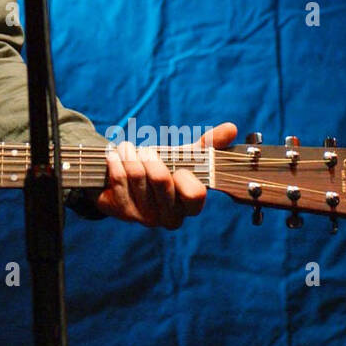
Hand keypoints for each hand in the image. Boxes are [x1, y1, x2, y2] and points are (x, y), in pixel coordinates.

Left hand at [93, 122, 237, 228]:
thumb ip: (210, 144)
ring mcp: (146, 217)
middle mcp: (170, 217)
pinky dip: (115, 162)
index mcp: (190, 206)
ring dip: (129, 154)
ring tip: (127, 149)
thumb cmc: (163, 169)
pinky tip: (113, 157)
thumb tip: (231, 128)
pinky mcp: (123, 213)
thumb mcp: (186, 157)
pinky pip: (118, 180)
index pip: (195, 194)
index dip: (185, 175)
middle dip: (150, 155)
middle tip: (146, 150)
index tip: (179, 167)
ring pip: (136, 175)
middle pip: (160, 179)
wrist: (126, 182)